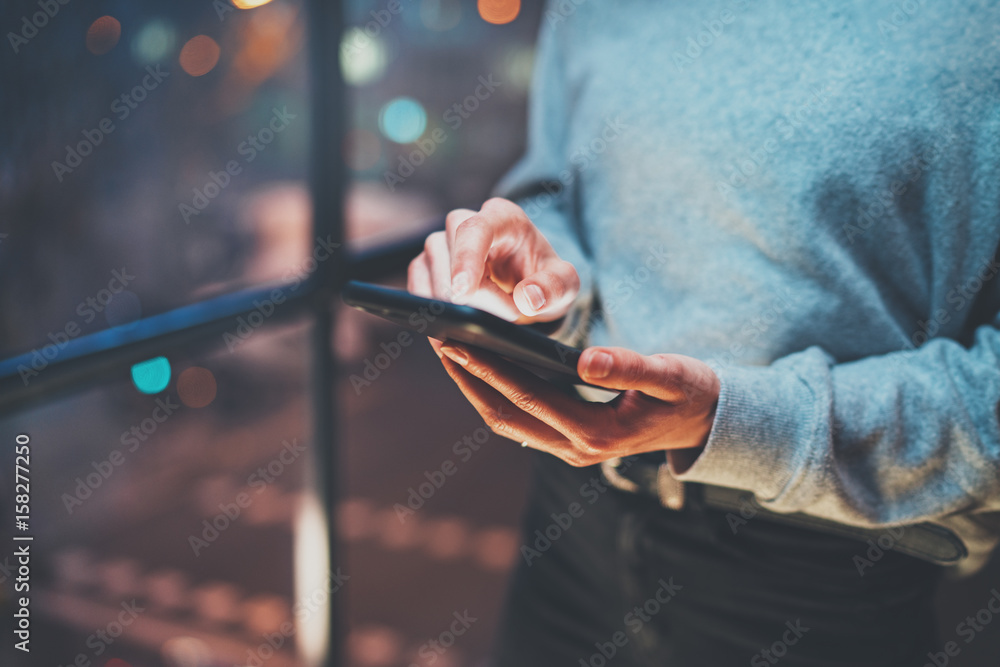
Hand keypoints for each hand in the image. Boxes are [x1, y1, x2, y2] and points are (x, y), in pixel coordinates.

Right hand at [407, 198, 579, 322]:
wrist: (528, 290)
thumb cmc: (546, 282)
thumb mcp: (565, 285)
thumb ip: (554, 288)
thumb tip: (527, 298)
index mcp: (502, 217)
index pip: (474, 229)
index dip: (465, 259)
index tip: (463, 292)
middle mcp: (465, 222)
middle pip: (448, 255)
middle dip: (473, 297)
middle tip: (509, 316)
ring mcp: (441, 243)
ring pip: (429, 273)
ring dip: (455, 306)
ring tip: (490, 319)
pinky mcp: (426, 266)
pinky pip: (417, 288)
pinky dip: (432, 313)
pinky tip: (455, 329)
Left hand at [433, 341, 720, 470]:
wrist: (707, 423)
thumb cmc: (691, 393)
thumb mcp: (671, 375)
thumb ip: (631, 368)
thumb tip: (586, 360)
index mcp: (597, 432)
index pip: (529, 398)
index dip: (490, 370)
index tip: (458, 341)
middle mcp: (577, 448)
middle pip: (506, 416)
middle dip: (469, 380)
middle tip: (438, 342)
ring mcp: (571, 449)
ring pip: (509, 422)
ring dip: (477, 389)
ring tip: (451, 352)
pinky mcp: (570, 440)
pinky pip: (522, 420)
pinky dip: (497, 395)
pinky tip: (482, 368)